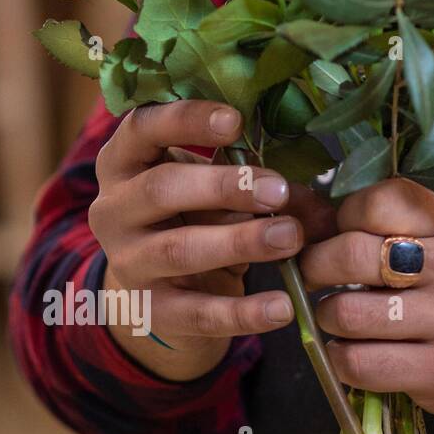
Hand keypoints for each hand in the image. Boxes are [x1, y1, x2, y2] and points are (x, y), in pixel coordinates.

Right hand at [88, 100, 334, 380]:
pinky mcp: (149, 311)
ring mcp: (127, 262)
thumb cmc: (192, 219)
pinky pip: (197, 312)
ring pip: (178, 249)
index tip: (236, 122)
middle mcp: (113, 209)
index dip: (186, 121)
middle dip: (224, 186)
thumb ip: (255, 184)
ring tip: (290, 237)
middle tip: (279, 190)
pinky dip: (242, 312)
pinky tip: (282, 307)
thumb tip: (320, 204)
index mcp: (124, 162)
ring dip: (239, 241)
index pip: (142, 128)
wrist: (160, 291)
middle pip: (161, 189)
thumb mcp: (212, 190)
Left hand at [299, 178, 433, 415]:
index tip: (341, 236)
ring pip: (348, 313)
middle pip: (352, 255)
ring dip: (327, 317)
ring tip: (340, 317)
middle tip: (316, 277)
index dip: (341, 220)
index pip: (376, 202)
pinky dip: (339, 358)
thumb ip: (383, 216)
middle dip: (316, 267)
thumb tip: (308, 216)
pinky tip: (350, 350)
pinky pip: (358, 363)